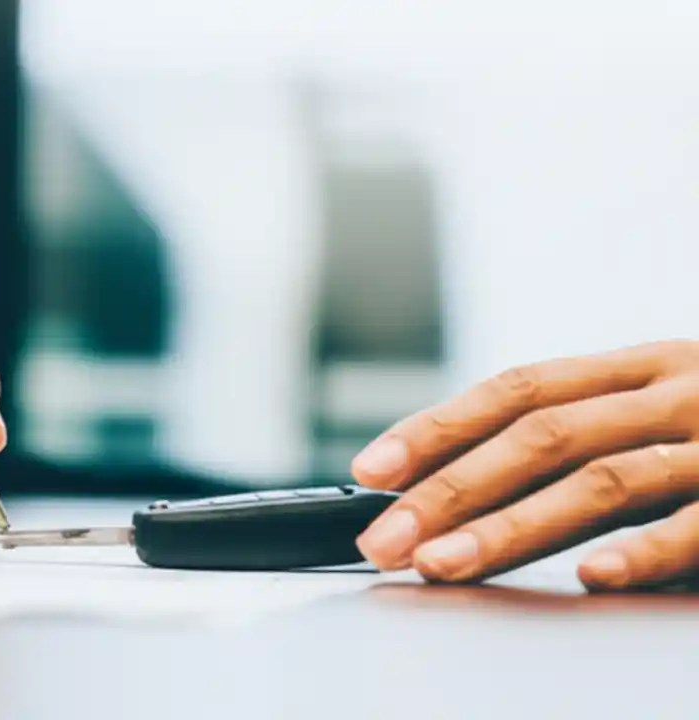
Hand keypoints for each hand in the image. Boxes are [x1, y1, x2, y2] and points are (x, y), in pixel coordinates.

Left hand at [352, 340, 698, 590]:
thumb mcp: (660, 416)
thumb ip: (578, 439)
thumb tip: (450, 484)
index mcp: (643, 370)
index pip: (519, 390)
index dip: (438, 428)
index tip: (372, 469)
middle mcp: (677, 396)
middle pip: (542, 435)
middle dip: (449, 489)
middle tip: (385, 539)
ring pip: (601, 482)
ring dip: (509, 526)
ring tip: (440, 561)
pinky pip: (695, 528)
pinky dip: (639, 552)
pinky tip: (586, 574)